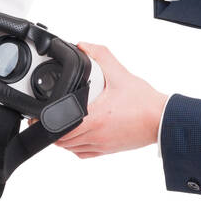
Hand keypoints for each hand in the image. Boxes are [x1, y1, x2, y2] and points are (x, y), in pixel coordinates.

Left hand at [51, 43, 167, 157]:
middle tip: (46, 118)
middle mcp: (96, 135)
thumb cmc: (144, 101)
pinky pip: (84, 154)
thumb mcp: (120, 73)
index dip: (45, 123)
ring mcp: (102, 145)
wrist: (162, 119)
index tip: (39, 115)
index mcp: (94, 118)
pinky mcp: (108, 150)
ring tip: (61, 124)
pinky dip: (76, 147)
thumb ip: (100, 55)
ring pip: (71, 149)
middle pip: (62, 140)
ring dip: (63, 139)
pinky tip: (77, 136)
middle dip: (51, 130)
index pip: (59, 127)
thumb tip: (83, 46)